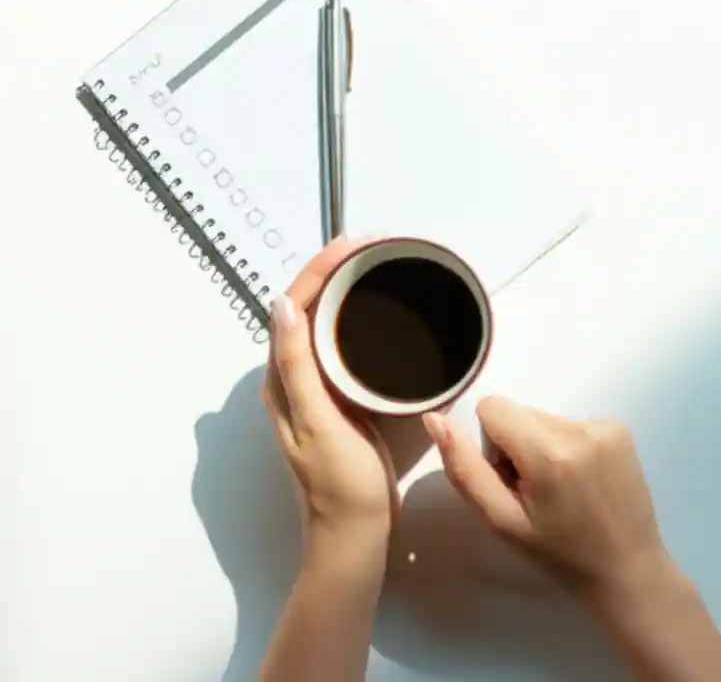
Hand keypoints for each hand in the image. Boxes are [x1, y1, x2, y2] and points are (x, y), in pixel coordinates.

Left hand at [262, 237, 396, 540]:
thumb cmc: (340, 484)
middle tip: (372, 245)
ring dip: (346, 291)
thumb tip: (284, 306)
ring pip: (326, 325)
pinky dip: (358, 321)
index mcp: (283, 380)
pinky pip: (343, 347)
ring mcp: (316, 391)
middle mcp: (293, 379)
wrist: (355, 533)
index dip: (321, 269)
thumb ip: (299, 367)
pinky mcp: (339, 402)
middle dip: (334, 270)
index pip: (295, 307)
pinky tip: (380, 318)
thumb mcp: (318, 423)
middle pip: (308, 308)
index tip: (355, 243)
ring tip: (376, 266)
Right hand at [424, 397, 666, 597]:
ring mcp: (606, 426)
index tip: (510, 480)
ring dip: (541, 447)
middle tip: (534, 492)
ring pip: (544, 418)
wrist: (625, 568)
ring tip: (560, 491)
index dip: (491, 445)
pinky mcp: (621, 429)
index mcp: (549, 452)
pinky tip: (581, 483)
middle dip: (515, 446)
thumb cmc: (558, 554)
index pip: (493, 407)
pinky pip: (572, 424)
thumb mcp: (502, 521)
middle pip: (519, 413)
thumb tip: (434, 419)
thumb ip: (465, 469)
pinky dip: (567, 447)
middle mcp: (580, 428)